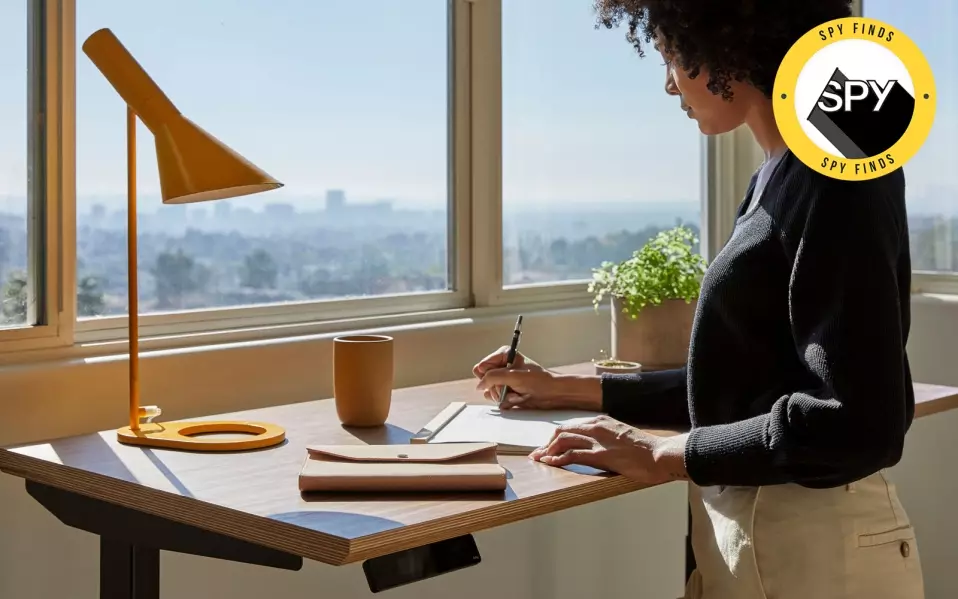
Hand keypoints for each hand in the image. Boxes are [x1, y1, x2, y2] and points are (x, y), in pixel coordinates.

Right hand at [472, 347, 599, 410]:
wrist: (553, 393)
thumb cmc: (538, 380)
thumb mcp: (513, 376)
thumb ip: (492, 377)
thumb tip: (479, 385)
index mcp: (503, 355)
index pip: (482, 366)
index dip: (487, 375)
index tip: (501, 378)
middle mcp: (502, 367)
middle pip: (484, 380)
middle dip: (495, 387)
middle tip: (508, 388)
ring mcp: (505, 381)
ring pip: (489, 391)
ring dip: (501, 395)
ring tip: (516, 394)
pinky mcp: (508, 392)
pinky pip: (497, 399)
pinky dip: (506, 401)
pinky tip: (517, 399)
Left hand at [529, 415, 689, 483]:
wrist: (661, 455)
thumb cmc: (646, 450)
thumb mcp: (623, 437)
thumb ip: (607, 438)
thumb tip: (597, 447)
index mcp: (602, 421)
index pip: (571, 426)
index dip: (555, 437)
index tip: (547, 447)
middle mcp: (597, 427)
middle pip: (562, 431)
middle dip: (546, 443)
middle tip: (537, 454)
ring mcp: (598, 440)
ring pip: (563, 441)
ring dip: (547, 451)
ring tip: (539, 460)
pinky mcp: (601, 455)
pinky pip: (571, 455)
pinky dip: (557, 459)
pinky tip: (549, 464)